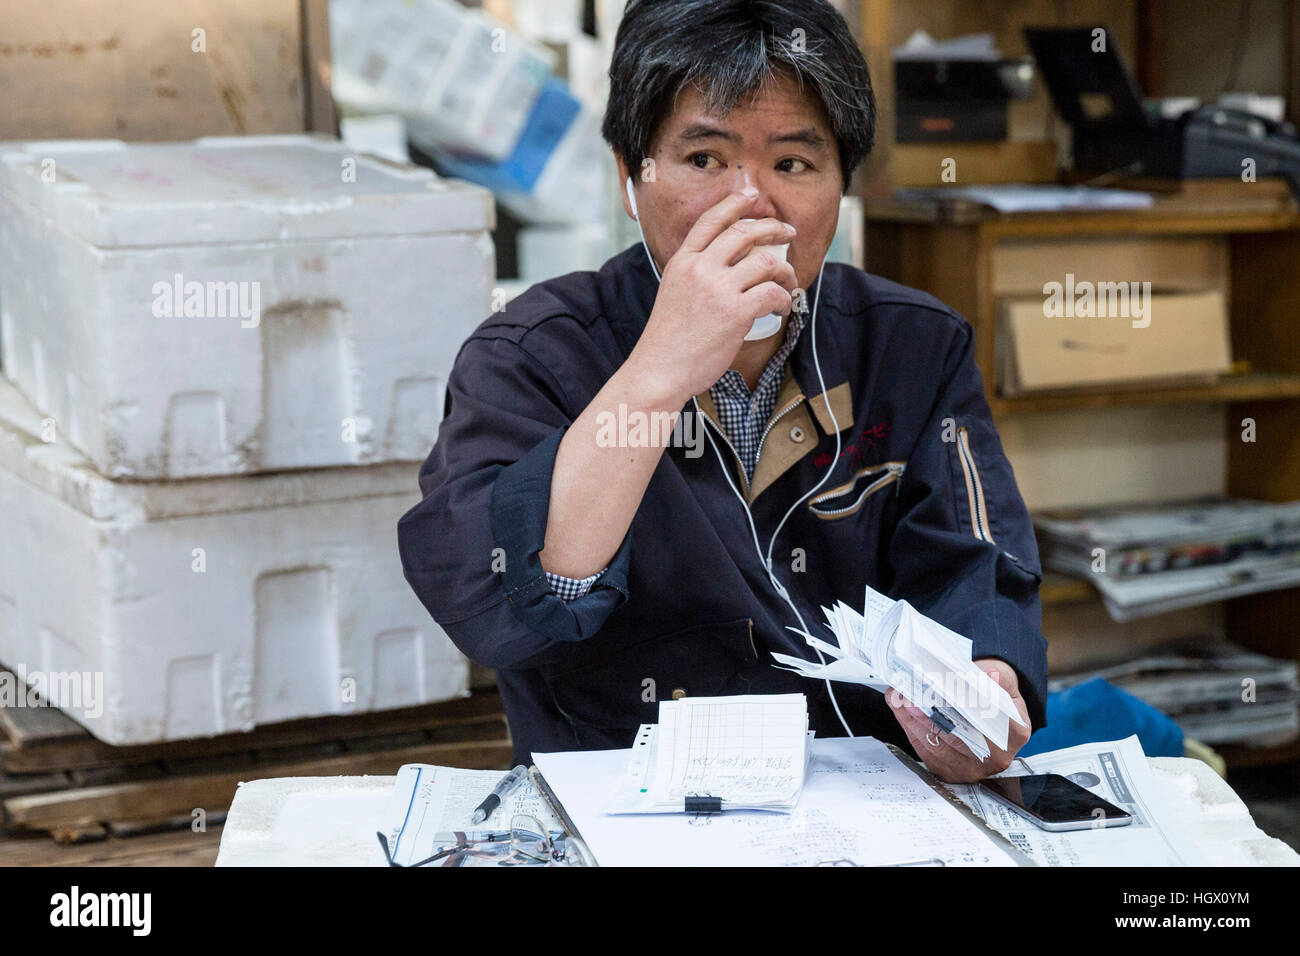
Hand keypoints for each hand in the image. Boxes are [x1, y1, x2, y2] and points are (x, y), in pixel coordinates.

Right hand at [626, 187, 798, 400]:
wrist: (659, 370)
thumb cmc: (668, 340)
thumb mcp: (673, 293)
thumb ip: (695, 274)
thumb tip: (729, 265)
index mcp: (682, 262)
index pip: (711, 221)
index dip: (734, 203)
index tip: (752, 196)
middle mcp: (699, 269)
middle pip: (745, 233)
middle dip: (773, 228)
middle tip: (787, 233)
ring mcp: (718, 289)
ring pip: (765, 262)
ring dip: (784, 270)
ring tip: (787, 281)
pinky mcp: (736, 313)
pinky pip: (771, 293)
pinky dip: (783, 298)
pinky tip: (780, 307)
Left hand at [886, 658, 1031, 783]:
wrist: (989, 715)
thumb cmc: (994, 697)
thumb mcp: (1004, 682)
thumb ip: (999, 678)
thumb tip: (990, 675)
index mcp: (1015, 734)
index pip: (988, 720)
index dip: (966, 706)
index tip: (947, 689)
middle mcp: (995, 758)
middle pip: (958, 737)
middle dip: (931, 715)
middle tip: (911, 696)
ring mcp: (970, 769)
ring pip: (937, 745)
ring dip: (913, 720)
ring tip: (900, 699)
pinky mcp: (948, 771)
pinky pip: (925, 750)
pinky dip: (910, 727)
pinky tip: (899, 709)